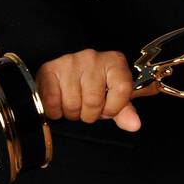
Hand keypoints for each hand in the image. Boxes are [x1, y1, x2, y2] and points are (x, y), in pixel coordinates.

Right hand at [34, 49, 157, 131]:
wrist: (70, 73)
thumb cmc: (96, 87)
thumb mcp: (114, 98)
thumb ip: (125, 112)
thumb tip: (134, 125)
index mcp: (115, 62)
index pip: (122, 90)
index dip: (114, 107)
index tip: (108, 109)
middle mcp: (93, 58)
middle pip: (93, 101)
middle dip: (90, 113)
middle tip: (87, 108)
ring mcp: (70, 62)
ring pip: (72, 104)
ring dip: (73, 113)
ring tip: (74, 104)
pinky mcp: (49, 69)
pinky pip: (52, 102)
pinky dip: (55, 111)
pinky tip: (60, 103)